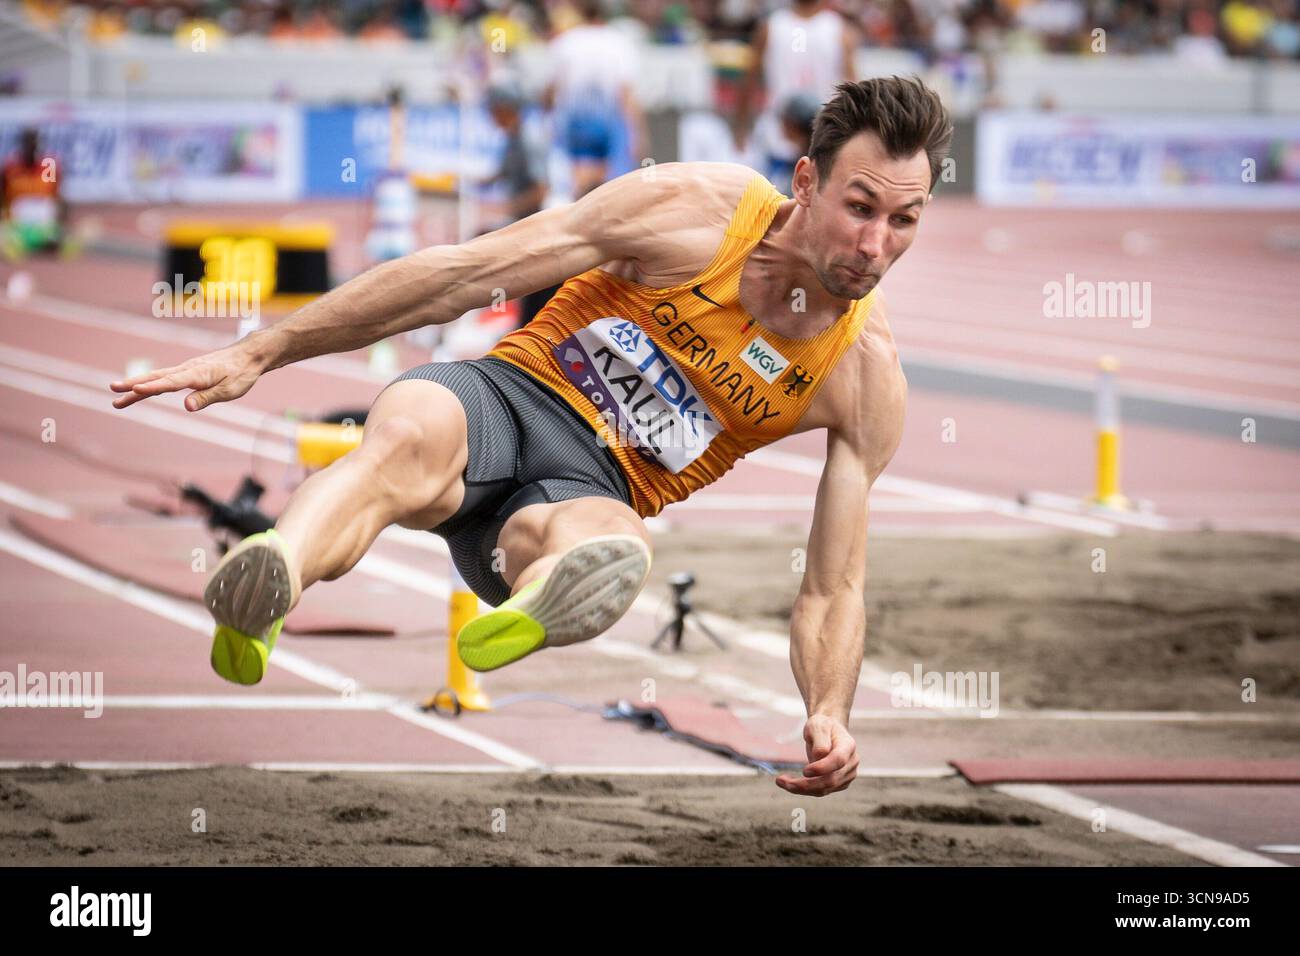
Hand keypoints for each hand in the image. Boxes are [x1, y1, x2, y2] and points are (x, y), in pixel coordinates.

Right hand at [109, 338, 266, 411]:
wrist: (249, 356)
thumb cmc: (241, 374)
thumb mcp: (230, 390)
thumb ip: (207, 398)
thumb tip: (186, 406)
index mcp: (198, 374)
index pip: (172, 383)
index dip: (153, 387)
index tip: (134, 389)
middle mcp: (188, 369)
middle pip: (157, 379)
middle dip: (134, 385)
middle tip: (113, 390)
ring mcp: (186, 370)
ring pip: (157, 378)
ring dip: (137, 387)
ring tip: (117, 398)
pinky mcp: (187, 372)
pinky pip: (165, 379)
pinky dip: (150, 385)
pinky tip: (139, 391)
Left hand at [775, 714, 858, 796]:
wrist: (828, 732)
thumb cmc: (822, 726)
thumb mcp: (817, 725)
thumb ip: (820, 740)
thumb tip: (819, 757)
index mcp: (848, 745)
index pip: (838, 760)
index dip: (822, 768)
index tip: (804, 771)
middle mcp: (851, 763)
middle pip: (830, 780)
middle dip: (807, 784)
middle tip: (784, 781)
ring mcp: (846, 776)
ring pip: (824, 789)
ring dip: (801, 789)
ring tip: (781, 781)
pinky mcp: (837, 784)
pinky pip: (820, 791)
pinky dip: (803, 790)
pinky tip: (788, 784)